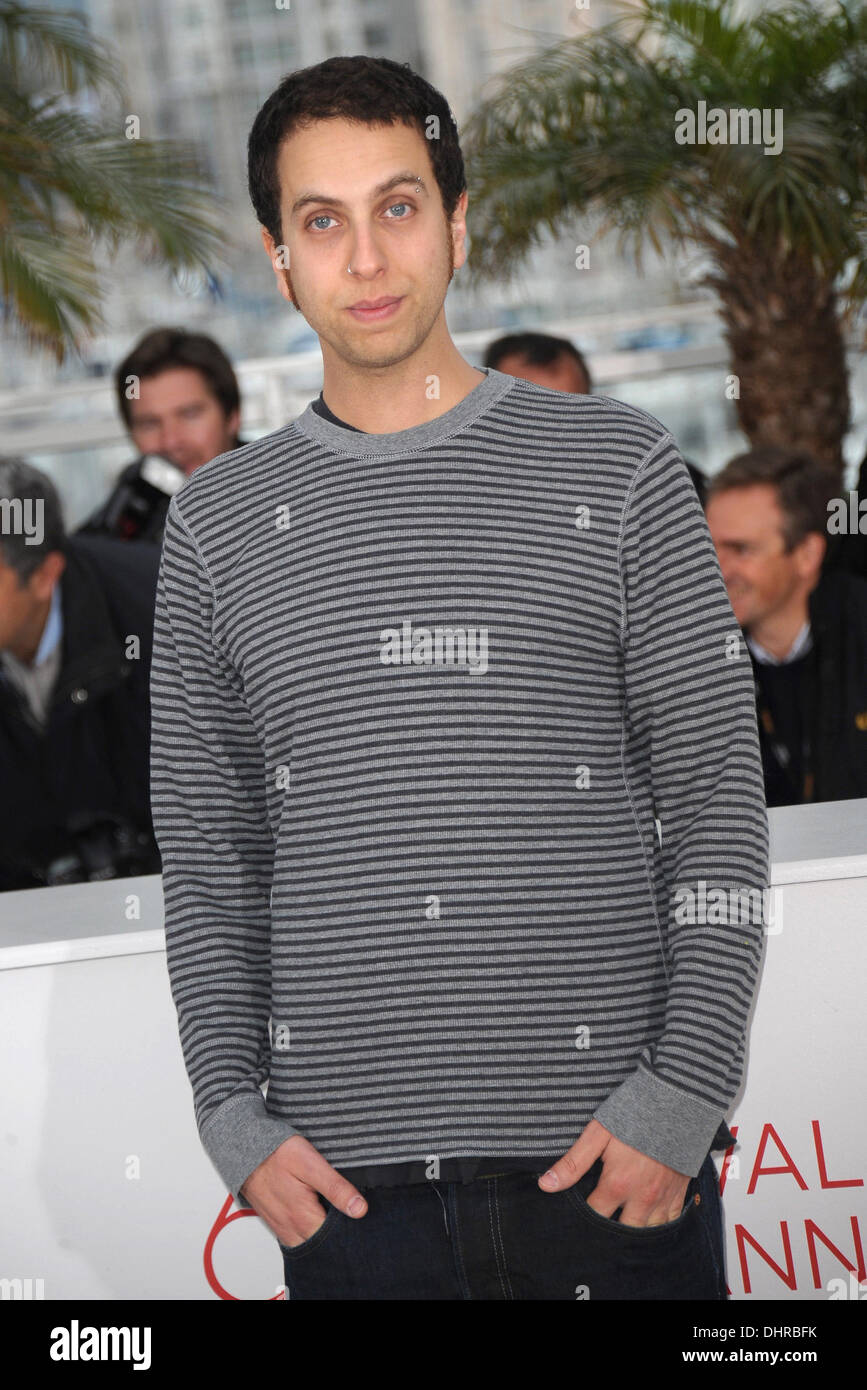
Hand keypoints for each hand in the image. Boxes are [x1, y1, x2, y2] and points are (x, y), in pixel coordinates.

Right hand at [240, 1133, 367, 1247]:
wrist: (241, 1148)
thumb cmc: (276, 1153)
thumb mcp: (310, 1164)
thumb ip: (335, 1188)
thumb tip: (359, 1210)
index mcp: (303, 1218)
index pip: (336, 1241)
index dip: (352, 1233)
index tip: (362, 1221)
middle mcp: (291, 1229)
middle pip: (322, 1246)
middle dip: (340, 1236)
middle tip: (352, 1216)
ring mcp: (282, 1227)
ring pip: (309, 1243)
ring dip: (324, 1235)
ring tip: (337, 1215)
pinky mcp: (276, 1222)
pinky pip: (297, 1236)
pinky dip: (310, 1231)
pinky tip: (318, 1214)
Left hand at [538, 1119, 690, 1226]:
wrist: (676, 1103)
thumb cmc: (634, 1115)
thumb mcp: (598, 1134)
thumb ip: (573, 1163)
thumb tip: (545, 1185)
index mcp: (618, 1185)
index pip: (595, 1216)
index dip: (584, 1217)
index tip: (577, 1213)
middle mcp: (642, 1199)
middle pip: (622, 1232)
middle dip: (609, 1230)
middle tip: (599, 1222)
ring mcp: (663, 1199)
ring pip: (647, 1232)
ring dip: (634, 1230)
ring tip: (621, 1220)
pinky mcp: (679, 1194)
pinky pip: (671, 1223)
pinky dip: (659, 1224)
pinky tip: (648, 1218)